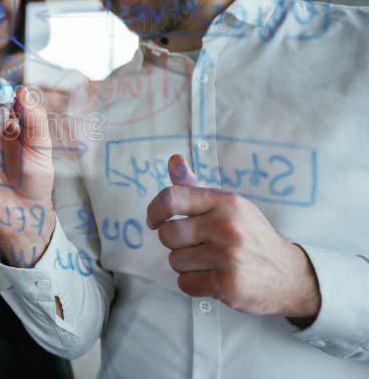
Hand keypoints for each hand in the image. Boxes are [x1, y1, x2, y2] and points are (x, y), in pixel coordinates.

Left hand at [146, 154, 320, 320]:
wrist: (289, 274)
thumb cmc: (250, 235)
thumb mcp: (229, 205)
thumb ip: (195, 186)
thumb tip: (173, 160)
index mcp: (225, 201)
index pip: (172, 198)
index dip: (154, 210)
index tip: (154, 220)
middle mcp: (226, 225)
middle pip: (167, 234)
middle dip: (174, 243)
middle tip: (195, 246)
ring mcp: (228, 256)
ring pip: (174, 261)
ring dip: (186, 265)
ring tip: (210, 262)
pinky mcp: (227, 283)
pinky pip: (185, 283)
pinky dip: (193, 284)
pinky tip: (213, 278)